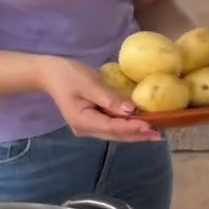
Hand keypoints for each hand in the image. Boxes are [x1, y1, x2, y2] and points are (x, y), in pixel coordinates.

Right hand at [37, 57, 161, 141]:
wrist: (50, 73)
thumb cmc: (68, 74)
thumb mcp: (89, 82)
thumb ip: (109, 98)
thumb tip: (131, 110)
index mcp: (83, 121)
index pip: (112, 127)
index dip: (132, 127)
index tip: (151, 125)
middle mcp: (85, 129)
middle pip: (116, 135)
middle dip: (138, 135)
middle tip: (159, 135)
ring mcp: (88, 127)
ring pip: (115, 134)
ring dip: (134, 133)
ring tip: (154, 133)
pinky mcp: (91, 121)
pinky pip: (112, 127)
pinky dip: (127, 127)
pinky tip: (139, 126)